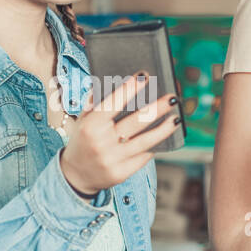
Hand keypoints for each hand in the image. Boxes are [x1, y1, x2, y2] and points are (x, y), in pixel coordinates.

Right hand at [59, 73, 180, 194]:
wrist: (75, 174)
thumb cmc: (83, 140)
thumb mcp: (83, 120)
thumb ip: (97, 103)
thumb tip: (118, 83)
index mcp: (90, 126)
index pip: (113, 103)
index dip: (129, 89)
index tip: (145, 76)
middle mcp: (101, 143)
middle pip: (135, 122)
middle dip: (157, 108)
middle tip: (172, 97)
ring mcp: (112, 160)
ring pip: (145, 141)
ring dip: (163, 129)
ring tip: (176, 118)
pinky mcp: (120, 173)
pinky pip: (142, 157)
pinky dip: (153, 146)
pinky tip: (163, 137)